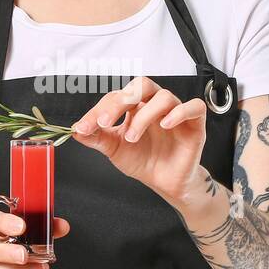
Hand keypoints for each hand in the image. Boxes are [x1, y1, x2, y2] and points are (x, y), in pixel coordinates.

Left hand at [71, 76, 207, 205]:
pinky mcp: (194, 123)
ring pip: (164, 97)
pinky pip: (193, 107)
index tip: (83, 127)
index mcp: (135, 106)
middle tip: (105, 122)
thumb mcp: (115, 150)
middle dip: (120, 101)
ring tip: (132, 137)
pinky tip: (165, 125)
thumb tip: (74, 130)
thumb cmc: (143, 161)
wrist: (165, 183)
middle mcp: (154, 104)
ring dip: (144, 115)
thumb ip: (96, 138)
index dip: (98, 110)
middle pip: (141, 85)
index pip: (116, 97)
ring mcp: (175, 112)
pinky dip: (179, 113)